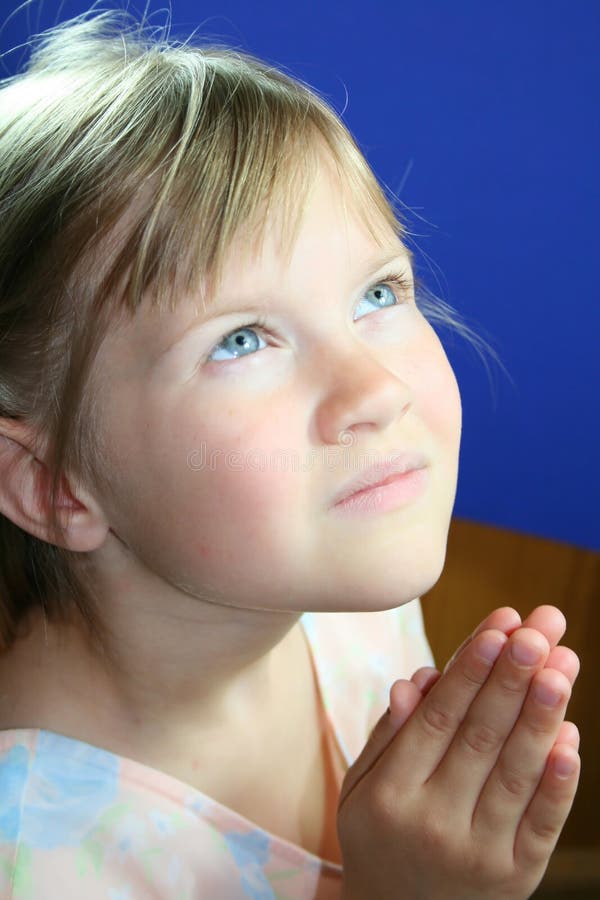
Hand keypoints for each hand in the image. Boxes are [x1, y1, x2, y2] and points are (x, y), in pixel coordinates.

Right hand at [337, 606, 580, 899]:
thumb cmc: (379, 836)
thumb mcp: (360, 787)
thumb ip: (390, 734)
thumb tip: (416, 679)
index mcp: (390, 794)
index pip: (437, 719)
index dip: (470, 671)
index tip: (498, 627)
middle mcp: (433, 823)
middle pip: (480, 738)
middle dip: (512, 678)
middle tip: (539, 630)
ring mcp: (479, 854)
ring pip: (515, 774)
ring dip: (541, 716)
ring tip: (562, 664)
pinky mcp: (516, 877)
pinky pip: (542, 826)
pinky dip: (558, 783)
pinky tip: (571, 739)